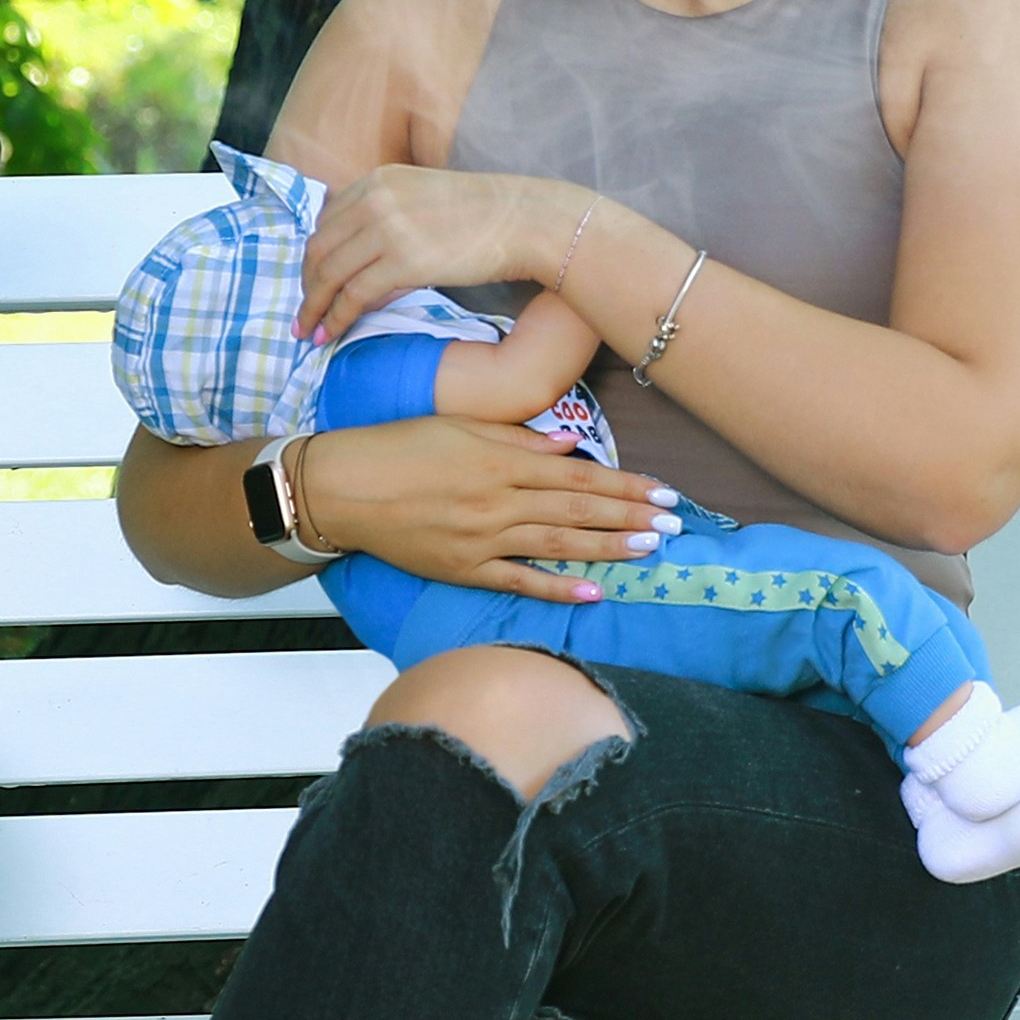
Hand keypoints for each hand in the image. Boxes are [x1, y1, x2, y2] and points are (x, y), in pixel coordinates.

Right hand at [285, 409, 679, 604]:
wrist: (345, 487)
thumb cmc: (400, 448)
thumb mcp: (462, 427)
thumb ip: (519, 439)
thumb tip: (570, 444)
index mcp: (502, 460)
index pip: (578, 474)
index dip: (624, 484)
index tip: (661, 490)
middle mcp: (499, 499)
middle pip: (578, 508)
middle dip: (629, 515)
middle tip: (673, 523)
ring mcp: (483, 537)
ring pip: (558, 542)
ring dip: (607, 547)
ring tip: (649, 549)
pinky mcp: (464, 568)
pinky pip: (519, 581)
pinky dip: (556, 587)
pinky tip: (592, 593)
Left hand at [299, 164, 593, 342]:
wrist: (528, 220)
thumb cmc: (488, 215)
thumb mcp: (427, 200)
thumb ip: (391, 217)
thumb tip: (367, 261)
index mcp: (380, 180)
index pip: (327, 221)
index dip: (314, 257)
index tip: (312, 282)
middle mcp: (376, 199)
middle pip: (319, 248)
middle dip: (305, 285)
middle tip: (303, 314)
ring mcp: (387, 228)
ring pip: (329, 274)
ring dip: (313, 308)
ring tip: (307, 333)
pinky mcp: (403, 260)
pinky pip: (354, 295)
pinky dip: (335, 318)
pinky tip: (330, 335)